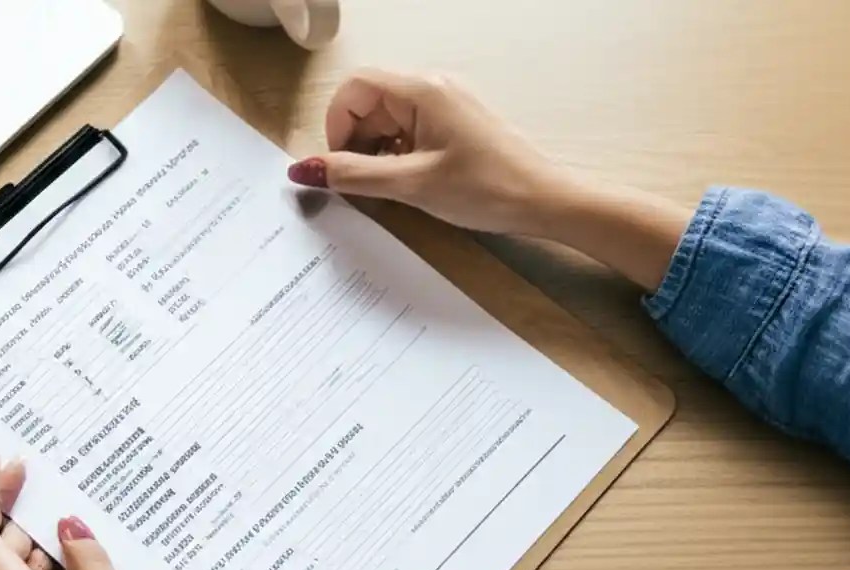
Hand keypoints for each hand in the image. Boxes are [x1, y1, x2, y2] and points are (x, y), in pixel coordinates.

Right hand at [288, 68, 575, 237]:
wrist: (545, 201)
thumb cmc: (486, 189)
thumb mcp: (412, 185)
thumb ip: (354, 175)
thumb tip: (304, 170)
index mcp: (421, 90)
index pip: (355, 88)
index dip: (336, 124)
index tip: (340, 165)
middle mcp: (432, 88)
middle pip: (369, 102)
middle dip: (354, 141)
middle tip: (360, 184)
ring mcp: (445, 105)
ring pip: (387, 120)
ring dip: (375, 152)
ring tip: (388, 188)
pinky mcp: (454, 125)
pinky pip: (408, 131)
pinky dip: (396, 155)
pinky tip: (408, 184)